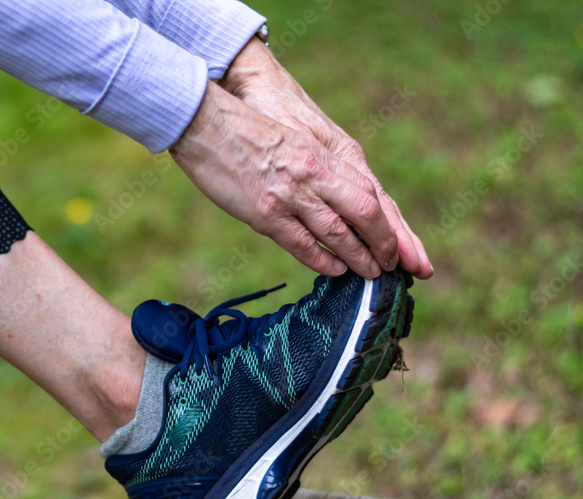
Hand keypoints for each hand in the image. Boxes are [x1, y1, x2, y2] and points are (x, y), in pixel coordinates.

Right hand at [170, 82, 392, 278]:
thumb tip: (328, 197)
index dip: (387, 221)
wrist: (205, 123)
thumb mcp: (290, 142)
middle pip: (365, 212)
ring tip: (371, 272)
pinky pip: (303, 243)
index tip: (397, 242)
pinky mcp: (266, 212)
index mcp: (320, 156)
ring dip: (359, 256)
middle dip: (383, 242)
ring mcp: (291, 194)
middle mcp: (313, 175)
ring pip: (339, 232)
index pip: (369, 191)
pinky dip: (323, 260)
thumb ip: (312, 167)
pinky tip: (334, 270)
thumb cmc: (242, 132)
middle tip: (391, 264)